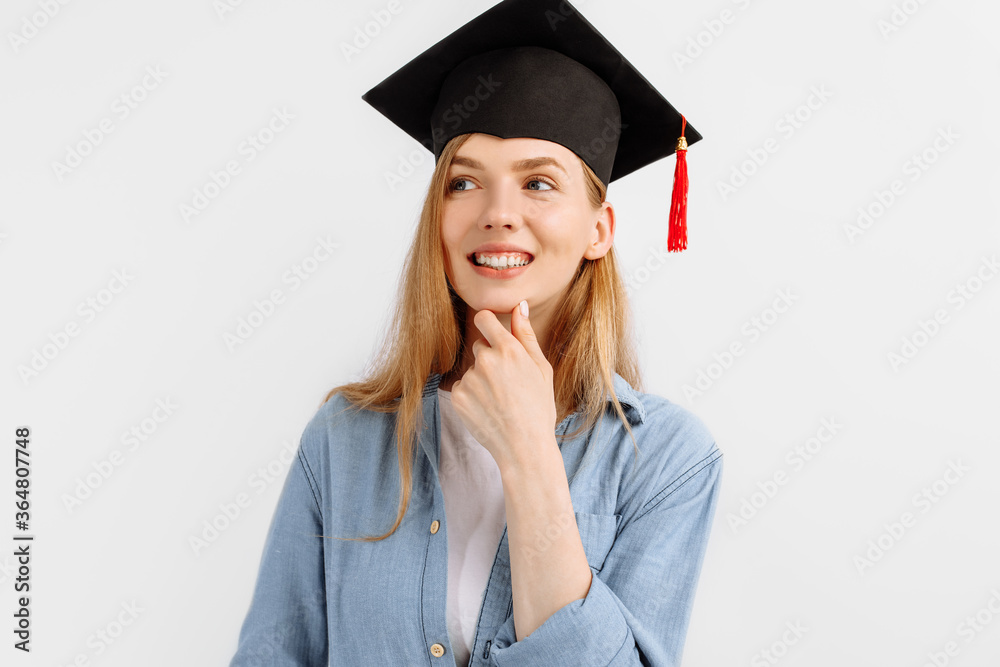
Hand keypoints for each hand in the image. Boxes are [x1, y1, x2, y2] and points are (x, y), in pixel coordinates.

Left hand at [450, 300, 556, 472]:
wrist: (524, 447)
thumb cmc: (538, 408)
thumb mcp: (541, 369)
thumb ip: (526, 335)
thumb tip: (519, 306)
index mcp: (509, 349)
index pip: (484, 318)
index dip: (486, 323)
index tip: (490, 332)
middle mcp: (486, 360)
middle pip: (479, 347)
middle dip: (490, 359)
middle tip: (508, 384)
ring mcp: (470, 379)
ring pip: (472, 370)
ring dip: (481, 381)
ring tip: (500, 402)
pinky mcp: (458, 397)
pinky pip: (462, 388)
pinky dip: (472, 397)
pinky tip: (488, 410)